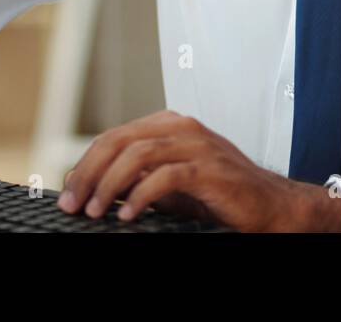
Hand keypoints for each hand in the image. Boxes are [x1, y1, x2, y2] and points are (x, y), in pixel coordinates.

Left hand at [57, 109, 340, 231]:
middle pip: (120, 141)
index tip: (68, 192)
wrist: (272, 206)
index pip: (114, 136)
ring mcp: (197, 145)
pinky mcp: (210, 169)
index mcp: (170, 125)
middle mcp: (182, 128)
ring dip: (109, 185)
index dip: (86, 164)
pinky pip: (165, 177)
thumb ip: (139, 179)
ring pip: (138, 154)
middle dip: (89, 173)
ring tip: (95, 212)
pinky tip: (128, 215)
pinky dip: (141, 196)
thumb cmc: (222, 195)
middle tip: (72, 203)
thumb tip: (97, 190)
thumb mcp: (172, 184)